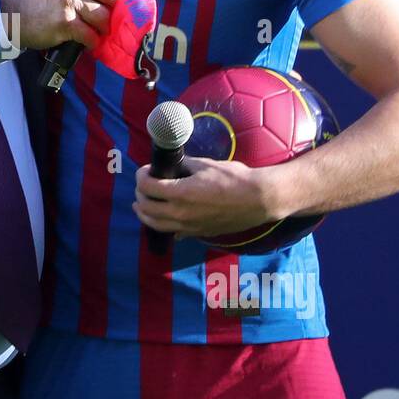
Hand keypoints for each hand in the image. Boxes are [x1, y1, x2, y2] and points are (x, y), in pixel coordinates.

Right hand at [0, 0, 133, 49]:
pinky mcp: (64, 22)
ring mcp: (67, 0)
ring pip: (103, 16)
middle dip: (116, 8)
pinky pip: (90, 34)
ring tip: (99, 30)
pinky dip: (93, 41)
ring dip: (105, 27)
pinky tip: (89, 40)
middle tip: (113, 16)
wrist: (19, 16)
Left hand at [132, 158, 289, 237]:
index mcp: (181, 193)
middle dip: (140, 195)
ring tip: (141, 205)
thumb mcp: (206, 165)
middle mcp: (181, 213)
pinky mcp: (198, 233)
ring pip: (156, 224)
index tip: (145, 170)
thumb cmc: (235, 179)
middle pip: (147, 208)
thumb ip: (185, 166)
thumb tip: (173, 165)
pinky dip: (163, 225)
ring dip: (144, 214)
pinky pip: (173, 232)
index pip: (148, 187)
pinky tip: (164, 219)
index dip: (141, 176)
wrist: (259, 200)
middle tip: (142, 186)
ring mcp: (189, 226)